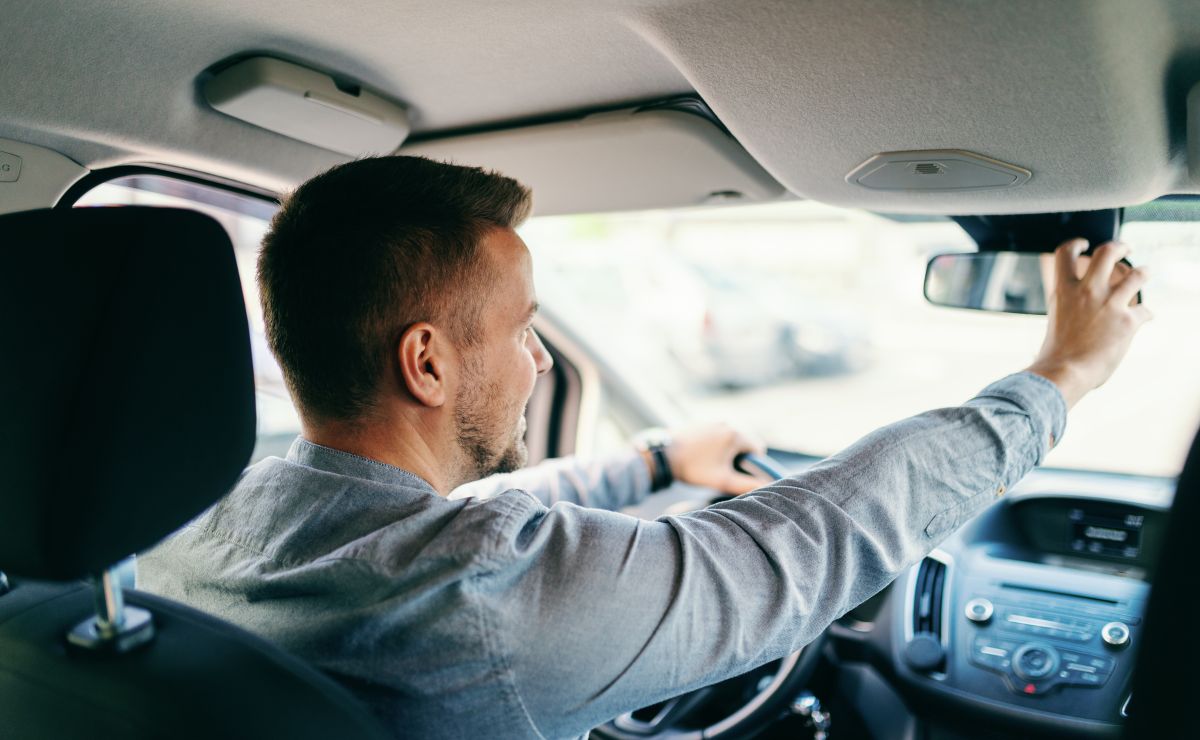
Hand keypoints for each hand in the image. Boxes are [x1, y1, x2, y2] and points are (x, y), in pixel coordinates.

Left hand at [665, 423, 766, 493]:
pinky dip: (716, 445)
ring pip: (731, 438)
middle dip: (739, 457)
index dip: (752, 464)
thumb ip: (746, 485)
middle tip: (724, 471)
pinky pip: (718, 434)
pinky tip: (703, 456)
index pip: (758, 449)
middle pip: (745, 442)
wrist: (663, 455)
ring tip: (712, 464)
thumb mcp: (722, 480)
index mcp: (735, 434)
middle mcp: (727, 423)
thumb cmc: (694, 468)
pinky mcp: (702, 423)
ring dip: (727, 451)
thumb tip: (765, 487)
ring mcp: (713, 421)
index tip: (737, 474)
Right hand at [1027, 239, 1151, 408]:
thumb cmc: (1055, 353)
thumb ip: (1067, 303)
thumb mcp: (1055, 318)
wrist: (1065, 372)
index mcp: (1064, 290)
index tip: (1084, 245)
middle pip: (1108, 252)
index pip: (1066, 252)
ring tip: (1146, 272)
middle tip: (1125, 248)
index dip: (1076, 244)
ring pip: (1138, 274)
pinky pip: (1145, 311)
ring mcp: (1110, 304)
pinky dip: (1146, 314)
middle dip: (1120, 246)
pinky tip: (1146, 317)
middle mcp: (1088, 290)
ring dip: (1144, 272)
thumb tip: (1075, 303)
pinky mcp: (1129, 321)